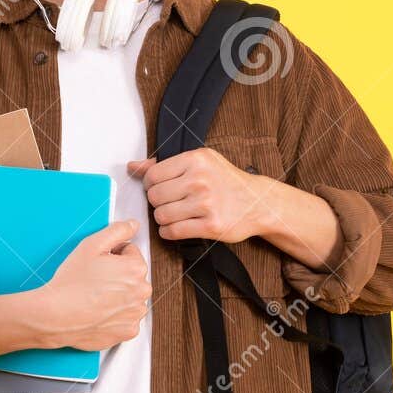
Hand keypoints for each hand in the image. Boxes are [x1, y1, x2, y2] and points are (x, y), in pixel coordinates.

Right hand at [35, 219, 151, 351]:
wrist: (56, 316)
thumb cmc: (72, 281)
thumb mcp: (91, 245)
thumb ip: (117, 231)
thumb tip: (134, 225)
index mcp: (136, 268)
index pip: (130, 253)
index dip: (112, 255)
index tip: (97, 264)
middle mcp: (142, 292)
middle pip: (133, 276)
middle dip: (118, 275)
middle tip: (94, 281)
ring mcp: (136, 314)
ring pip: (130, 298)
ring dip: (118, 296)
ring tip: (94, 298)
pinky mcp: (128, 332)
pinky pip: (125, 319)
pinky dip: (115, 316)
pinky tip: (98, 313)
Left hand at [127, 149, 263, 243]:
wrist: (258, 202)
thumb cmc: (227, 181)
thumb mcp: (200, 162)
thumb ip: (165, 164)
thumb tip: (133, 166)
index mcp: (196, 160)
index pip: (153, 175)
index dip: (151, 185)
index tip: (160, 189)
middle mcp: (200, 180)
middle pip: (155, 197)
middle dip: (158, 203)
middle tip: (169, 203)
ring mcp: (206, 203)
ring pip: (161, 215)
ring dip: (163, 219)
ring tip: (175, 215)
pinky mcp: (211, 225)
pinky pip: (173, 232)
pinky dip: (169, 232)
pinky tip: (177, 227)